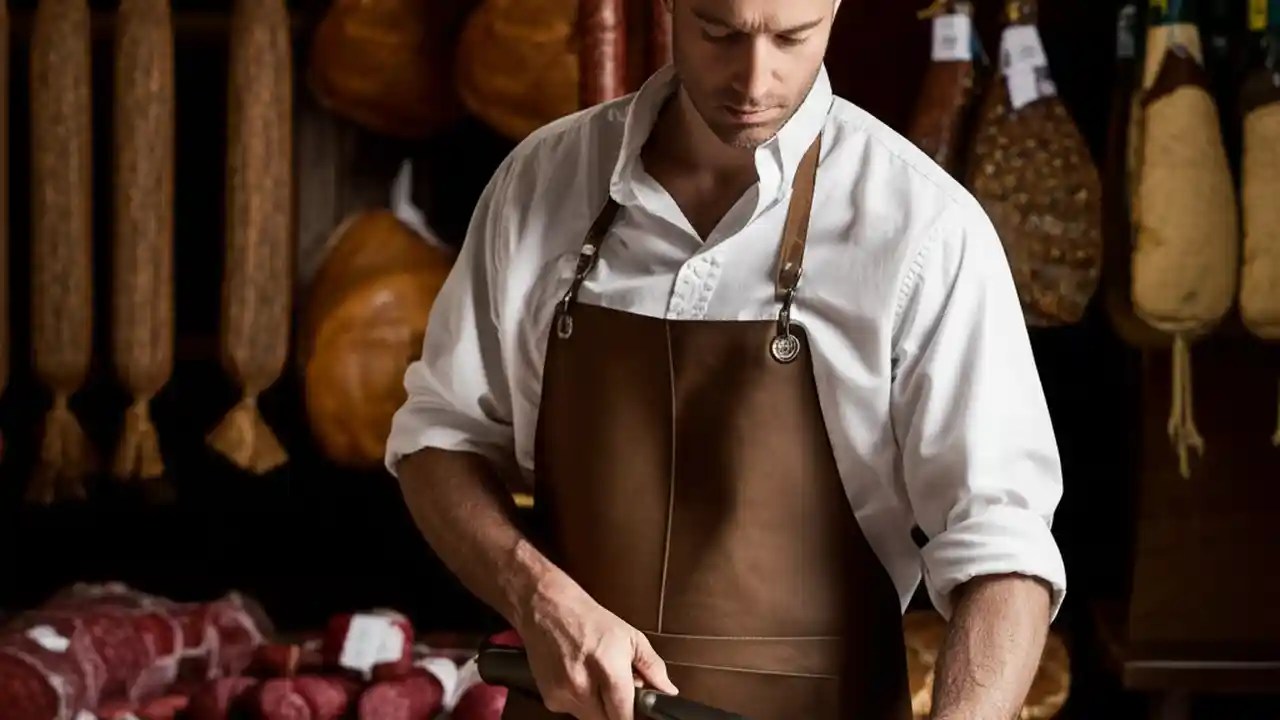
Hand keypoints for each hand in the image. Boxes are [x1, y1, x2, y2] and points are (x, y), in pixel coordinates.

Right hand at [515, 572, 677, 719]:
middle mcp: (584, 687)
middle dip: (616, 711)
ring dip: (598, 707)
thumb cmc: (589, 619)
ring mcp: (564, 694)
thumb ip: (652, 666)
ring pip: (590, 718)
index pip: (624, 717)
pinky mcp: (550, 698)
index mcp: (609, 669)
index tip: (636, 710)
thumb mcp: (630, 636)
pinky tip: (578, 678)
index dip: (632, 716)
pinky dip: (579, 701)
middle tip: (616, 689)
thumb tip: (669, 691)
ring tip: (596, 679)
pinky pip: (572, 710)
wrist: (547, 608)